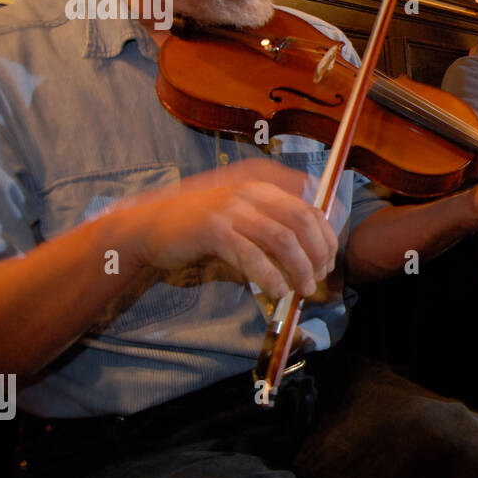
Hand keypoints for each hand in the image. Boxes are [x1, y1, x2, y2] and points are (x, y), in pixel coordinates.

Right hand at [117, 159, 338, 298]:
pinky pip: (252, 256)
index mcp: (261, 186)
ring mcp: (232, 209)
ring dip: (299, 268)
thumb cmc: (198, 226)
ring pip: (283, 239)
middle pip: (302, 221)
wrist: (149, 226)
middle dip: (318, 252)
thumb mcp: (239, 215)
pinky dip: (270, 277)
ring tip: (302, 289)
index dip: (326, 236)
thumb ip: (270, 222)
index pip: (309, 207)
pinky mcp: (214, 230)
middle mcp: (250, 192)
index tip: (328, 260)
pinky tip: (276, 291)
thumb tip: (308, 249)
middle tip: (318, 278)